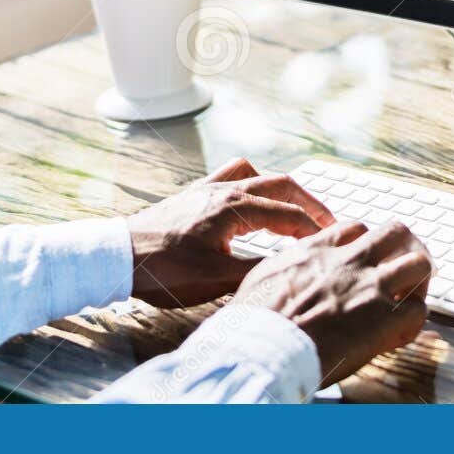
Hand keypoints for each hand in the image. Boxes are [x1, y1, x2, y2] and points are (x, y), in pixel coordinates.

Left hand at [127, 158, 335, 307]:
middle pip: (282, 186)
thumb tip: (292, 266)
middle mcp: (225, 190)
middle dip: (310, 203)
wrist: (120, 257)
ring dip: (284, 189)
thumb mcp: (216, 279)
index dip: (315, 230)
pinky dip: (253, 182)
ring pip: (259, 174)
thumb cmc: (164, 271)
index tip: (333, 242)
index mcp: (235, 209)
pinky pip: (233, 174)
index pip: (289, 216)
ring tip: (298, 207)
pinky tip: (253, 198)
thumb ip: (258, 270)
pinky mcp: (195, 193)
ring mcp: (209, 188)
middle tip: (329, 222)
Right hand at [232, 220, 431, 384]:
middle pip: (396, 232)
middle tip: (401, 267)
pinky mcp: (383, 320)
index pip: (355, 228)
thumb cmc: (255, 320)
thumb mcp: (262, 277)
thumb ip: (284, 268)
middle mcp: (349, 261)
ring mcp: (370, 287)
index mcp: (317, 250)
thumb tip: (286, 273)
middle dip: (404, 248)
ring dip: (418, 281)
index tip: (364, 259)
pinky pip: (419, 312)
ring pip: (419, 264)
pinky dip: (413, 324)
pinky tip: (399, 335)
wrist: (265, 346)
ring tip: (410, 297)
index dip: (365, 242)